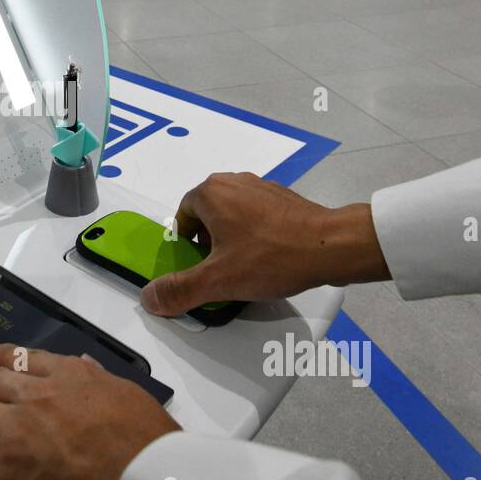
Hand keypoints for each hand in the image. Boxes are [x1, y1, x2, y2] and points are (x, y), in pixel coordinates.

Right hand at [141, 172, 390, 317]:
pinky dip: (256, 234)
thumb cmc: (271, 258)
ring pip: (233, 214)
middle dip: (208, 242)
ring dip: (232, 239)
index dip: (186, 245)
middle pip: (207, 214)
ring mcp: (262, 187)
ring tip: (246, 266)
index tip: (199, 266)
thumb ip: (179, 290)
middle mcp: (234, 181)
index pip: (183, 216)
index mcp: (211, 192)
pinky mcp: (285, 198)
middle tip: (221, 269)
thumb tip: (148, 298)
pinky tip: (270, 258)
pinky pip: (258, 215)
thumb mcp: (218, 281)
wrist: (331, 247)